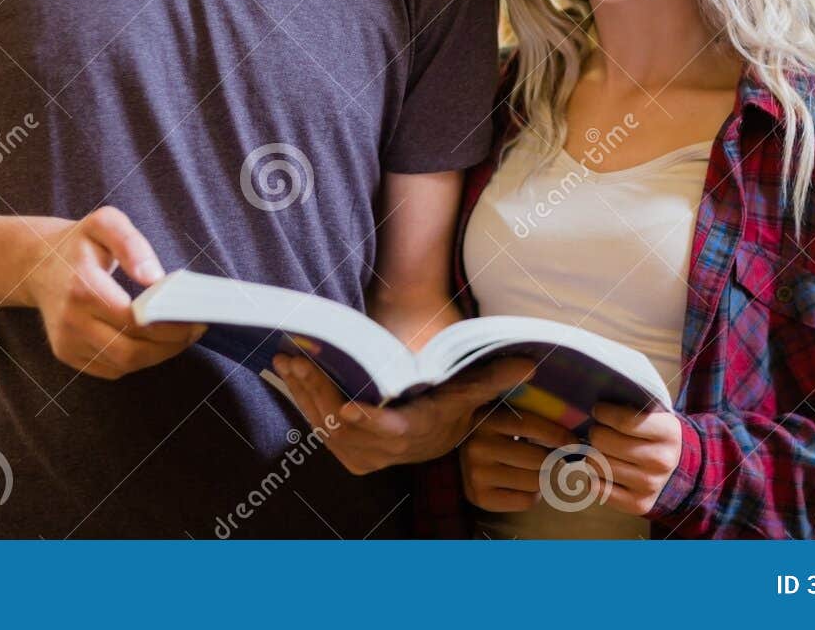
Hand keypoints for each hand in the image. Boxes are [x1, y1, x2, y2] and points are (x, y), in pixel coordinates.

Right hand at [25, 205, 203, 379]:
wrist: (37, 264)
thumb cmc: (79, 243)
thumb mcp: (105, 223)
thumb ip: (132, 244)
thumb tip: (154, 278)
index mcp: (82, 286)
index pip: (134, 320)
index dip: (169, 326)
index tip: (195, 320)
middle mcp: (70, 320)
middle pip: (130, 351)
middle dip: (169, 346)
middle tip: (193, 331)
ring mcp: (66, 341)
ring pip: (123, 364)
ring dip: (157, 355)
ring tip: (178, 336)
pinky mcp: (67, 354)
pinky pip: (111, 368)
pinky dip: (137, 359)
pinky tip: (152, 341)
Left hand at [272, 353, 533, 474]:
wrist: (432, 439)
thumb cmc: (448, 408)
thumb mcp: (468, 394)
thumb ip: (491, 378)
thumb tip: (529, 363)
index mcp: (411, 434)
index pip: (387, 432)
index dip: (366, 423)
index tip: (346, 408)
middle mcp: (383, 451)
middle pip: (342, 425)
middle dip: (317, 390)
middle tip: (296, 359)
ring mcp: (360, 455)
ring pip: (323, 426)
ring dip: (302, 392)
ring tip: (286, 359)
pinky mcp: (344, 452)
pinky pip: (318, 427)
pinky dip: (302, 399)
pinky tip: (288, 373)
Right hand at [458, 404, 574, 511]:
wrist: (464, 457)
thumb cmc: (497, 433)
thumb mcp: (509, 416)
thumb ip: (535, 419)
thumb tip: (574, 435)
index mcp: (487, 419)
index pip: (530, 426)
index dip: (558, 434)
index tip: (574, 442)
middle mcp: (477, 446)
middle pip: (538, 459)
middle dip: (550, 458)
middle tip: (549, 457)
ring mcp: (476, 473)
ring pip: (535, 481)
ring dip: (542, 477)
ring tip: (531, 470)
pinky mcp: (479, 497)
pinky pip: (526, 501)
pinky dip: (532, 496)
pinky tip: (522, 485)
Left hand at [589, 402, 683, 516]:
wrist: (674, 467)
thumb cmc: (652, 433)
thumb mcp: (650, 412)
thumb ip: (628, 405)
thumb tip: (593, 407)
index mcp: (668, 432)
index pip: (625, 421)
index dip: (603, 413)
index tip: (598, 410)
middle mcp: (662, 461)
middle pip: (604, 442)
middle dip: (595, 433)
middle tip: (598, 432)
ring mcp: (651, 485)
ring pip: (597, 464)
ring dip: (591, 454)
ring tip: (600, 450)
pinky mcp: (638, 505)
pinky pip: (597, 488)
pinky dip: (592, 477)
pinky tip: (601, 470)